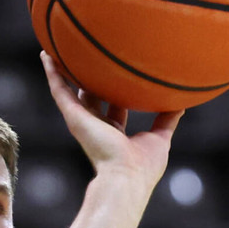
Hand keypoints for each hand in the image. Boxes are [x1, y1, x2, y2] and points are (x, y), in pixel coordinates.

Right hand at [40, 51, 182, 190]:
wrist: (126, 177)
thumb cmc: (143, 167)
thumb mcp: (160, 138)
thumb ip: (167, 119)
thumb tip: (182, 103)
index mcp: (114, 131)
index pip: (114, 107)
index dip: (116, 92)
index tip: (118, 74)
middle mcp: (96, 125)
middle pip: (91, 97)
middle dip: (89, 80)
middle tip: (89, 57)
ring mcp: (83, 121)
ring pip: (69, 91)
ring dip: (62, 71)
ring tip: (56, 50)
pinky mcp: (75, 117)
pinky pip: (59, 91)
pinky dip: (52, 73)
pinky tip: (46, 55)